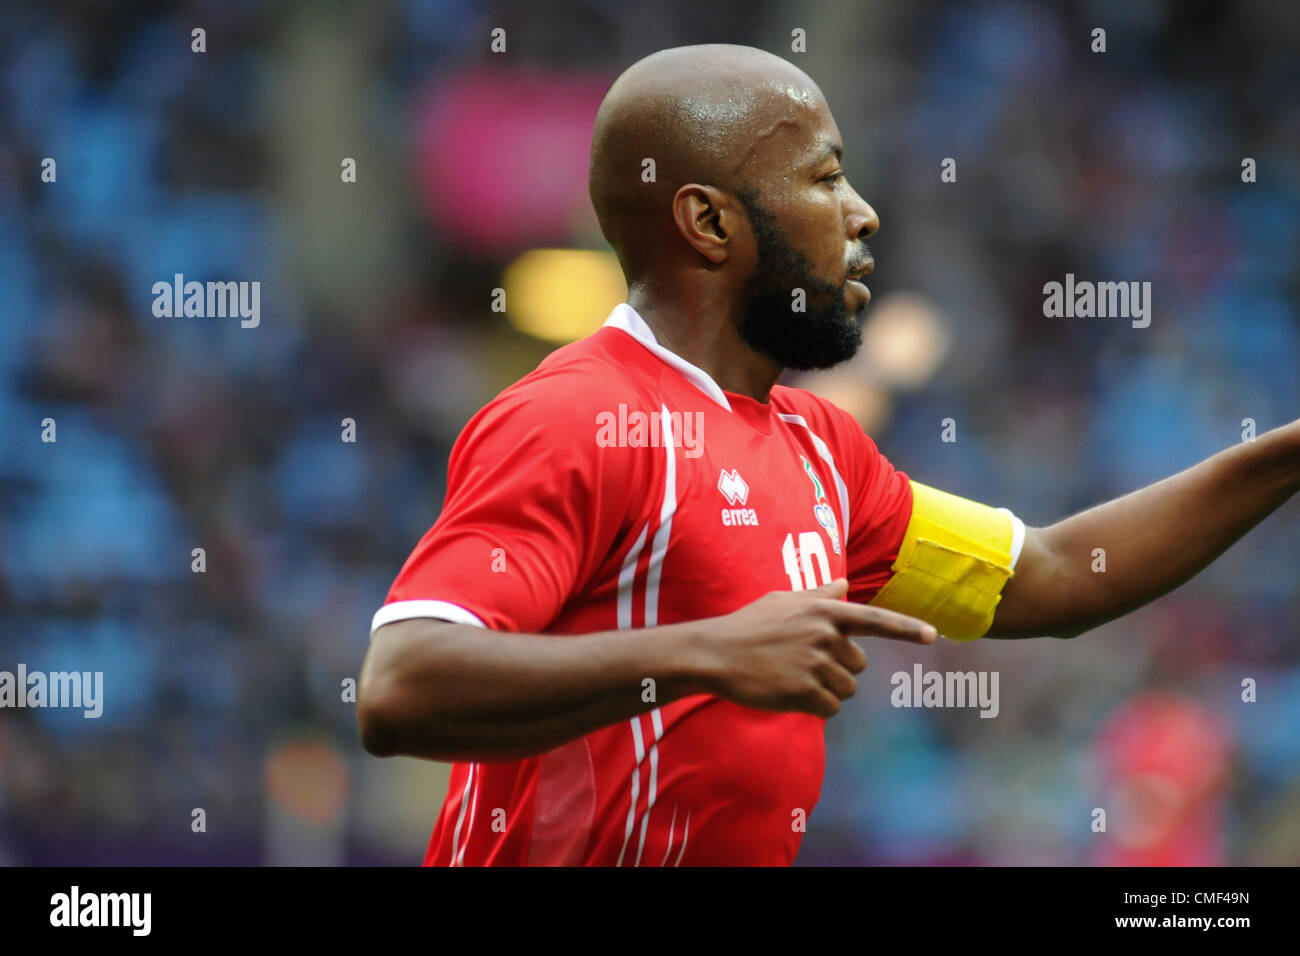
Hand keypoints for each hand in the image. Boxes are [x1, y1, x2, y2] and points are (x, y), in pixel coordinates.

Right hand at [698, 578, 937, 717]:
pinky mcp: (805, 692)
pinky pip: (831, 708)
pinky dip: (816, 707)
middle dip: (839, 668)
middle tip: (803, 663)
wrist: (715, 654)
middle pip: (859, 664)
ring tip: (793, 677)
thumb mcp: (782, 601)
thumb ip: (818, 596)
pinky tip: (791, 695)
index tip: (932, 636)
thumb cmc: (748, 625)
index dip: (906, 628)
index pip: (875, 619)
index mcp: (823, 611)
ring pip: (847, 689)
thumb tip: (843, 585)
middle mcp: (825, 635)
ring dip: (827, 689)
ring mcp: (815, 664)